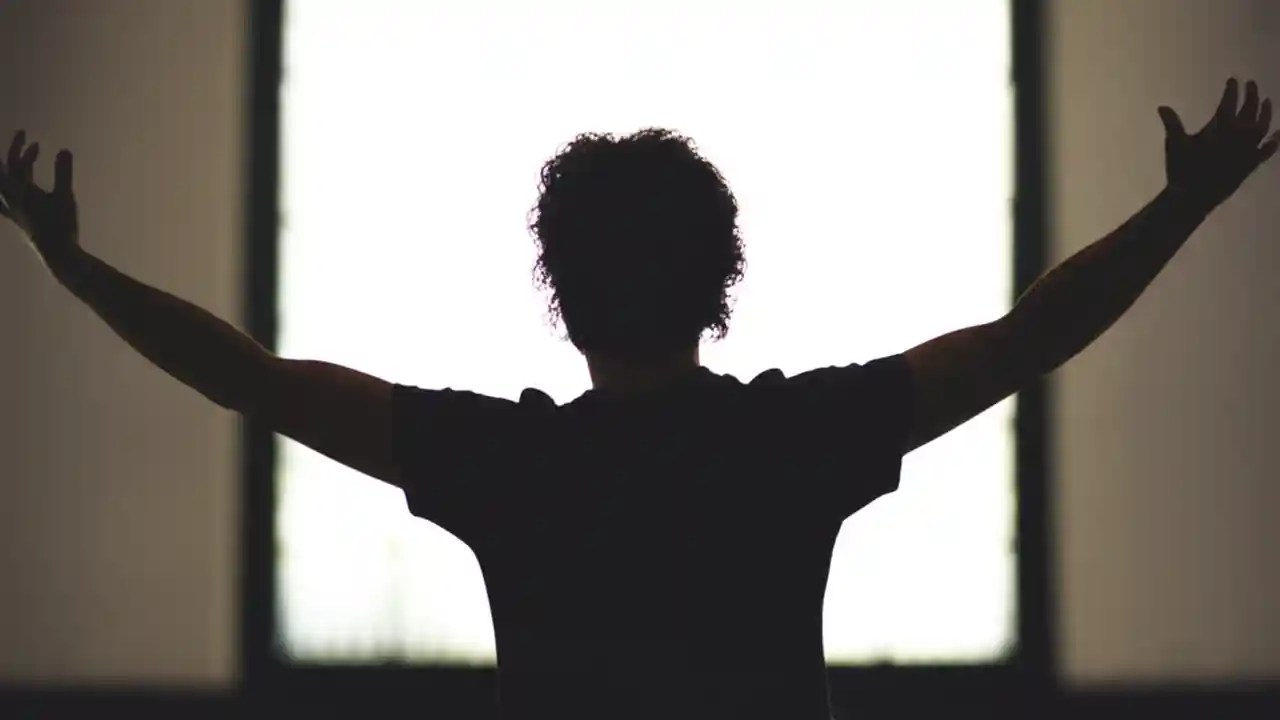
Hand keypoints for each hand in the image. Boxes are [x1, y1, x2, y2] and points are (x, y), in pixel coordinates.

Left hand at [0, 130, 79, 271]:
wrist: (56, 253)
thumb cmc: (61, 224)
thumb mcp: (65, 197)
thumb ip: (63, 173)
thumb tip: (64, 150)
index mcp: (21, 190)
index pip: (18, 164)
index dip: (26, 151)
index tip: (37, 144)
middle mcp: (12, 198)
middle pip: (4, 170)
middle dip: (12, 153)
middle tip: (21, 139)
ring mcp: (12, 209)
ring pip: (0, 186)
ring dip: (3, 171)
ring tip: (4, 164)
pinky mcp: (17, 219)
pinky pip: (2, 204)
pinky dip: (1, 196)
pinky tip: (4, 197)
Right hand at [1158, 78, 1279, 212]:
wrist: (1194, 197)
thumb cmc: (1182, 169)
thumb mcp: (1175, 144)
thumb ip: (1172, 123)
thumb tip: (1161, 106)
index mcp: (1221, 126)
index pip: (1229, 102)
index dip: (1231, 89)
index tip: (1233, 79)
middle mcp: (1239, 134)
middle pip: (1250, 109)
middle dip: (1251, 94)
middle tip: (1252, 84)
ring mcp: (1248, 149)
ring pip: (1263, 125)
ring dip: (1267, 111)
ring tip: (1268, 101)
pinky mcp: (1251, 164)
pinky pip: (1267, 150)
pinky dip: (1274, 141)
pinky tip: (1278, 134)